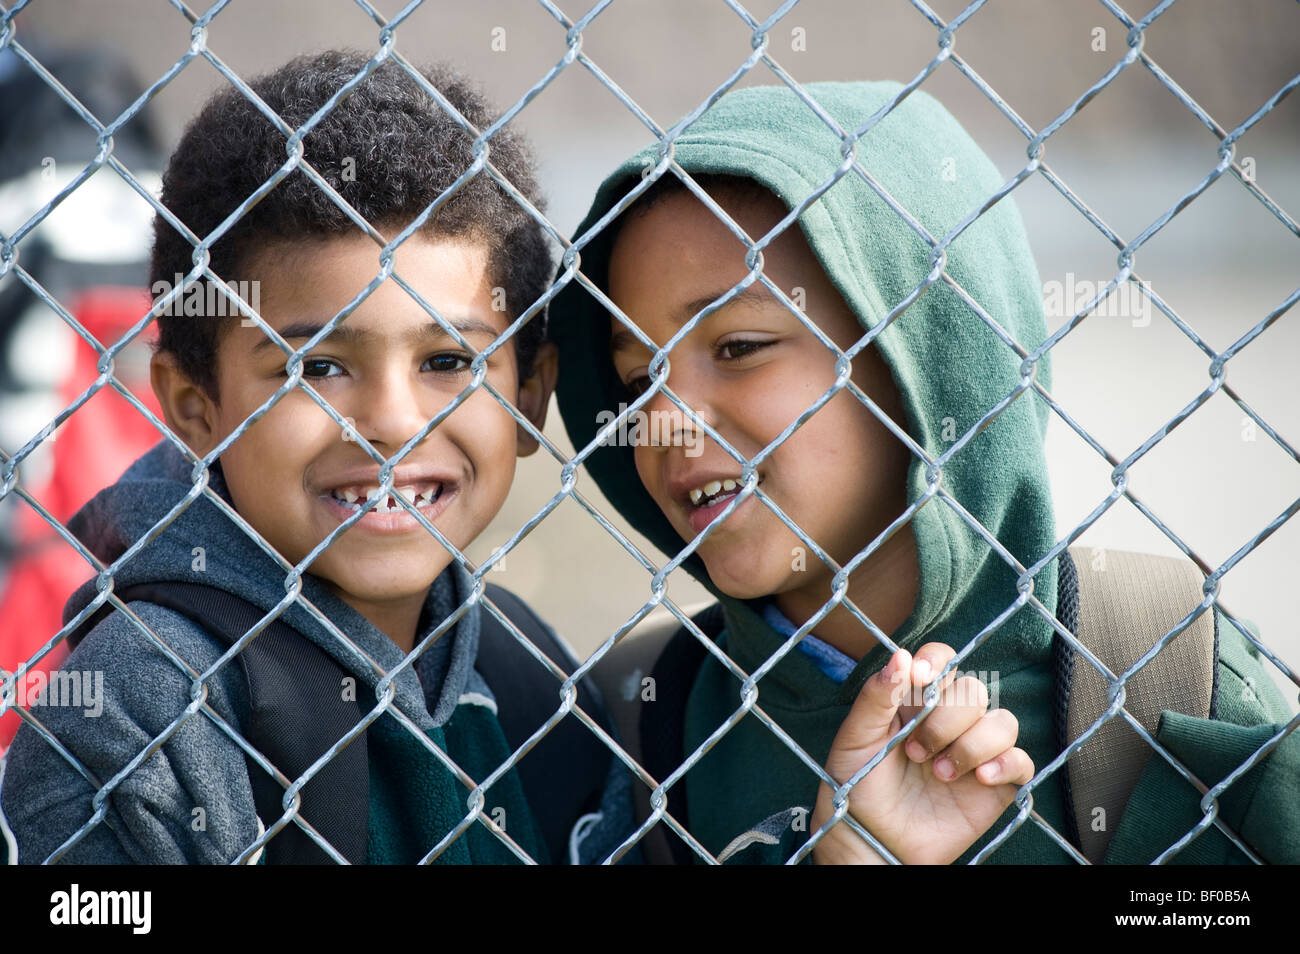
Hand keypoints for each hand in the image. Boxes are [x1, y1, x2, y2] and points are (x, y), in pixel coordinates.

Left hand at [810, 642, 1032, 864]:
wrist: (871, 841)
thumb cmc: (858, 787)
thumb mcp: (855, 739)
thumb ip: (875, 697)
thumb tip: (901, 655)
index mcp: (916, 700)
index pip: (941, 660)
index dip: (937, 662)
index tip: (921, 677)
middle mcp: (949, 720)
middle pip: (973, 690)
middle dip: (946, 718)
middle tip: (915, 752)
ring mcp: (974, 751)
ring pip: (1002, 721)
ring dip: (973, 744)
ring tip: (939, 774)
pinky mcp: (994, 785)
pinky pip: (1021, 760)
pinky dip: (1006, 763)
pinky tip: (980, 778)